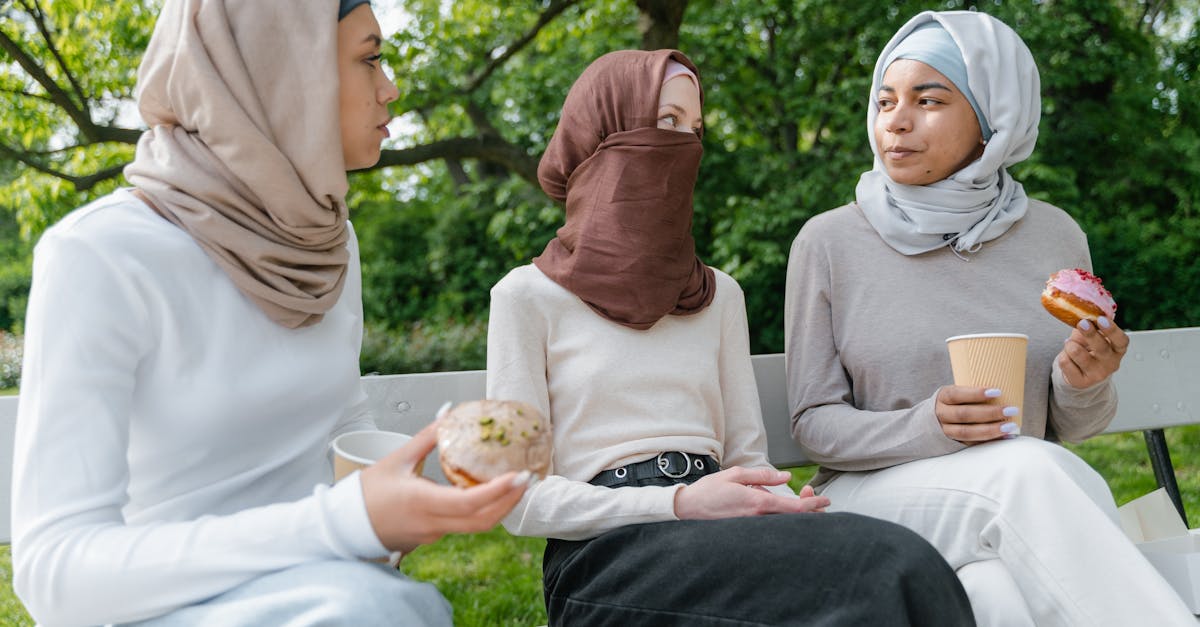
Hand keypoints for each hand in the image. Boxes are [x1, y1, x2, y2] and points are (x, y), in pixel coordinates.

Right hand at [359, 421, 529, 553]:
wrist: (346, 525)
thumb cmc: (367, 492)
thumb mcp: (397, 459)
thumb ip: (427, 438)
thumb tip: (448, 414)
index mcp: (422, 501)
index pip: (470, 503)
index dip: (499, 492)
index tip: (518, 476)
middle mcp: (432, 522)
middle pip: (483, 521)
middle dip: (510, 501)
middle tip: (528, 479)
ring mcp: (434, 533)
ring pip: (477, 526)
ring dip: (500, 507)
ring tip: (515, 485)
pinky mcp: (433, 536)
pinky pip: (465, 525)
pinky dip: (483, 510)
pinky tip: (491, 493)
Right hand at [673, 467, 828, 519]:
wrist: (687, 510)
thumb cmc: (709, 491)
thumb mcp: (735, 475)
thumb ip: (762, 476)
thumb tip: (785, 477)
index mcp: (757, 502)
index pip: (794, 508)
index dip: (813, 505)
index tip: (825, 500)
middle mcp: (757, 519)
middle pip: (793, 519)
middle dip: (809, 509)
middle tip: (812, 496)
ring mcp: (752, 528)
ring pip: (783, 524)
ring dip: (795, 514)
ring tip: (800, 500)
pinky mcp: (746, 531)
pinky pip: (770, 526)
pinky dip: (781, 518)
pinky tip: (780, 509)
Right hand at [935, 385, 1019, 443]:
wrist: (935, 420)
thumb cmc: (954, 402)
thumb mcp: (956, 393)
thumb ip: (973, 393)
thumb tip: (1005, 389)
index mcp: (943, 397)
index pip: (957, 394)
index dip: (976, 394)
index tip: (997, 392)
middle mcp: (942, 414)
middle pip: (964, 414)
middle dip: (989, 413)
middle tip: (1010, 410)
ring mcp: (947, 430)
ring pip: (967, 432)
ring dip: (991, 430)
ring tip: (1010, 426)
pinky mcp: (955, 442)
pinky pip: (972, 443)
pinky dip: (990, 440)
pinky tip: (1006, 436)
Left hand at [1059, 316, 1128, 388]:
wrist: (1081, 373)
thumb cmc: (1089, 349)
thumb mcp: (1094, 336)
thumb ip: (1092, 325)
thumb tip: (1083, 310)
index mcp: (1118, 349)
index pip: (1121, 340)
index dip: (1112, 330)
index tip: (1101, 319)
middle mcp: (1111, 363)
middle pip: (1101, 347)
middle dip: (1089, 334)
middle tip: (1081, 323)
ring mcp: (1097, 374)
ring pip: (1077, 353)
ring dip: (1070, 344)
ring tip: (1071, 344)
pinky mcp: (1081, 381)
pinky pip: (1065, 362)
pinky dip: (1063, 355)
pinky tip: (1068, 356)